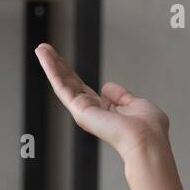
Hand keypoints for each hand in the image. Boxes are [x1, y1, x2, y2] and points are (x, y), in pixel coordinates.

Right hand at [33, 42, 168, 163]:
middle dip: (57, 65)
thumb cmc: (149, 129)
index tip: (62, 60)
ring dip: (50, 65)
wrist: (147, 140)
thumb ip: (122, 96)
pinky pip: (62, 87)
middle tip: (44, 49)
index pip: (83, 88)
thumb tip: (106, 86)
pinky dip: (52, 71)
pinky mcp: (79, 110)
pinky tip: (44, 57)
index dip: (72, 73)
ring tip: (40, 48)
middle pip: (70, 83)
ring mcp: (84, 112)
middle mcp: (92, 112)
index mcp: (106, 110)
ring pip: (63, 84)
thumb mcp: (137, 104)